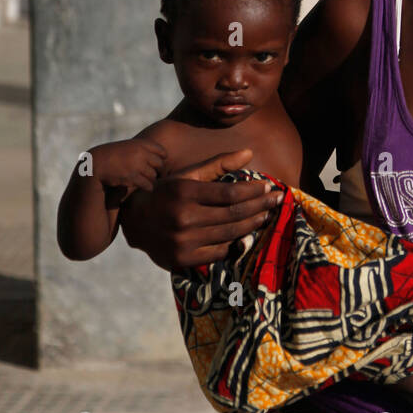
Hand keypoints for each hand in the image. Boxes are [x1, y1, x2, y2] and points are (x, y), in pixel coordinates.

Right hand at [87, 138, 167, 195]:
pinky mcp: (132, 177)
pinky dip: (148, 187)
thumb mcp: (127, 147)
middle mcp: (141, 153)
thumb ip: (140, 150)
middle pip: (160, 164)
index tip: (158, 162)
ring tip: (148, 181)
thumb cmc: (112, 155)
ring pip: (153, 175)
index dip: (162, 157)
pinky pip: (147, 184)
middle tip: (154, 173)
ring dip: (151, 179)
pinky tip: (146, 187)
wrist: (96, 163)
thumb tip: (156, 157)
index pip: (161, 150)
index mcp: (140, 143)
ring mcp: (137, 165)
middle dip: (158, 169)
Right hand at [119, 149, 282, 270]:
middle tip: (277, 199)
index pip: (229, 194)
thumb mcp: (189, 174)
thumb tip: (249, 152)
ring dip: (253, 224)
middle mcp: (183, 218)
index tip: (268, 186)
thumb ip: (219, 164)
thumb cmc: (167, 192)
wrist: (135, 222)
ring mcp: (183, 242)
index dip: (253, 190)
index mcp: (184, 192)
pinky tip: (245, 233)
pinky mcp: (183, 260)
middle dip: (260, 206)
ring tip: (266, 214)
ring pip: (230, 234)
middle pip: (233, 214)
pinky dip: (234, 242)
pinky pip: (219, 252)